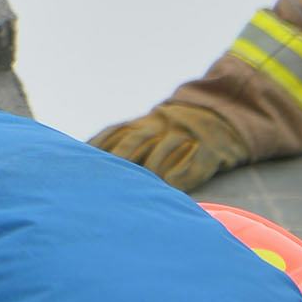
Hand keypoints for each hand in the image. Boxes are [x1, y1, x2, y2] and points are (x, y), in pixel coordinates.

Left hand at [89, 101, 252, 190]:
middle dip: (118, 158)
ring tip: (135, 190)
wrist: (223, 112)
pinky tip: (172, 189)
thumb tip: (87, 160)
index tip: (78, 163)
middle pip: (136, 140)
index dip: (97, 147)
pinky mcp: (211, 148)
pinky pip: (197, 162)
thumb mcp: (151, 128)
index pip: (114, 132)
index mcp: (143, 122)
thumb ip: (124, 141)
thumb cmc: (176, 131)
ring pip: (165, 149)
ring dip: (150, 169)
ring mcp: (187, 134)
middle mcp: (162, 125)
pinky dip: (184, 175)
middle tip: (102, 180)